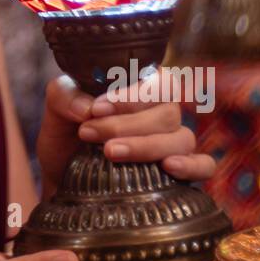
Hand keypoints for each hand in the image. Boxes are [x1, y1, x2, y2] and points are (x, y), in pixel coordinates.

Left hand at [37, 68, 217, 202]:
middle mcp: (163, 112)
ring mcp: (173, 142)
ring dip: (146, 145)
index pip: (157, 81)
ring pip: (182, 138)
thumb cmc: (65, 137)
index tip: (96, 108)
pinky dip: (192, 166)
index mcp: (141, 87)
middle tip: (89, 133)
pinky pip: (204, 166)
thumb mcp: (55, 111)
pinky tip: (168, 167)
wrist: (62, 179)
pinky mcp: (179, 173)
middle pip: (167, 112)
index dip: (131, 95)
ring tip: (110, 153)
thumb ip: (64, 95)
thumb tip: (86, 107)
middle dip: (125, 124)